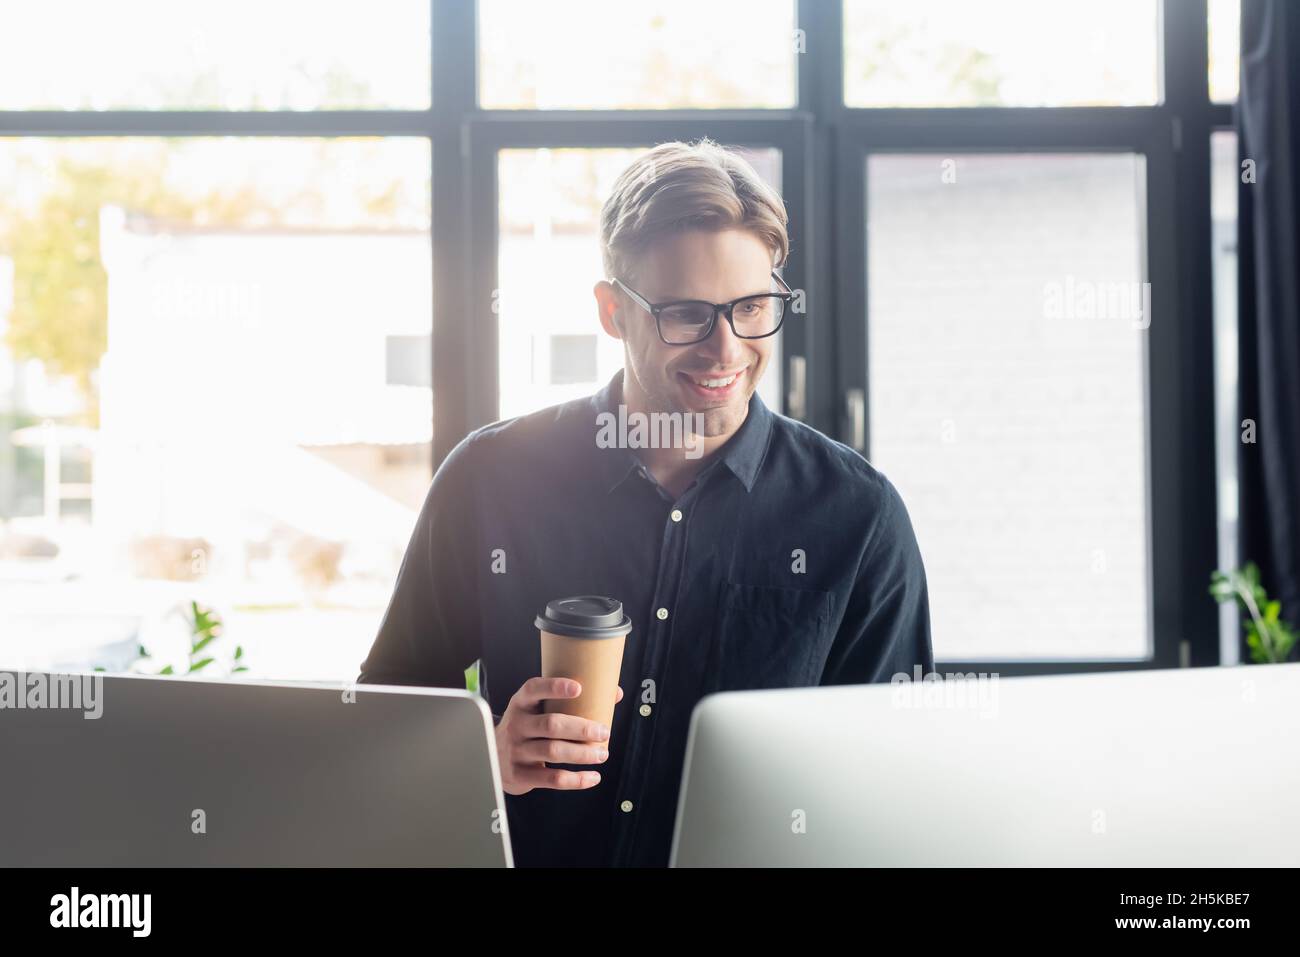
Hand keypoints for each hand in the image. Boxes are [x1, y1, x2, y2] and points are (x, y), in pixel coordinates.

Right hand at [495, 678, 623, 795]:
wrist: (493, 758)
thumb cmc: (528, 728)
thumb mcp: (537, 710)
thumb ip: (570, 701)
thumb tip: (615, 693)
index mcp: (521, 703)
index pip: (534, 689)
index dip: (554, 687)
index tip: (579, 688)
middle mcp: (516, 725)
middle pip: (551, 725)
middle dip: (582, 728)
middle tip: (604, 732)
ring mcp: (516, 751)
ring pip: (553, 752)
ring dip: (582, 754)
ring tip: (602, 754)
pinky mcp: (520, 775)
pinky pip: (552, 779)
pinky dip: (576, 780)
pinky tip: (592, 777)